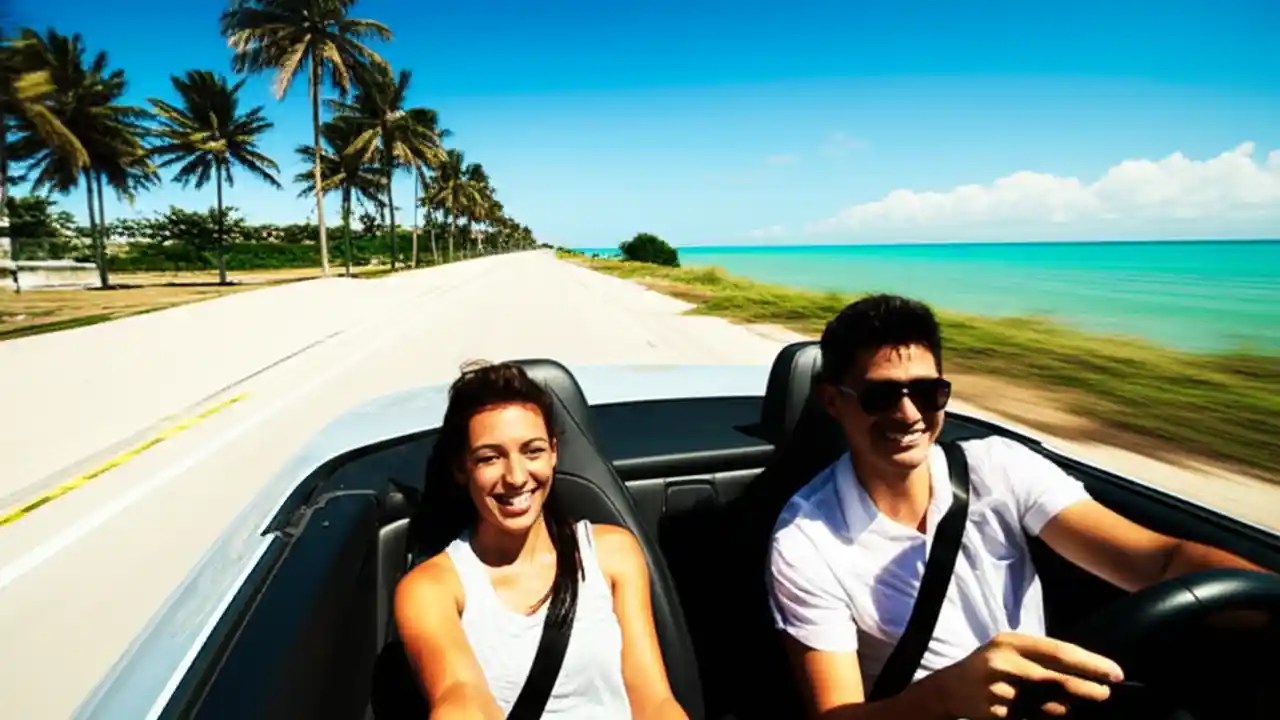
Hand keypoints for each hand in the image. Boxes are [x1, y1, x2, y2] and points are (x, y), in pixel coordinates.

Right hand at [932, 632, 1123, 718]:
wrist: (948, 688)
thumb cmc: (989, 666)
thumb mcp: (1010, 651)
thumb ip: (1041, 657)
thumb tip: (1086, 669)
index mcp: (1011, 642)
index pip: (1059, 651)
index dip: (1090, 663)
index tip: (1115, 673)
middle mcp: (1004, 663)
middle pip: (1056, 678)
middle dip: (1087, 687)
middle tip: (1106, 692)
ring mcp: (999, 690)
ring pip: (1048, 704)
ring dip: (1066, 707)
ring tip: (1073, 705)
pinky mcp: (997, 713)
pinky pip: (1032, 719)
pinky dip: (1046, 717)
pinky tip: (1049, 713)